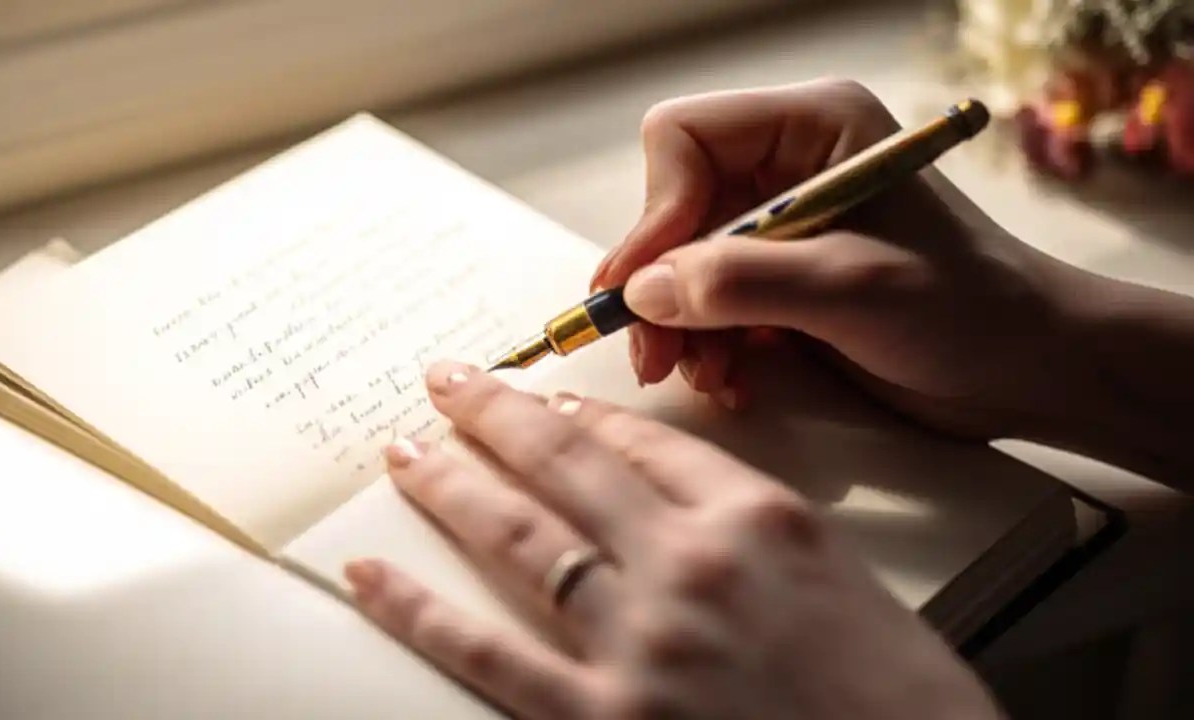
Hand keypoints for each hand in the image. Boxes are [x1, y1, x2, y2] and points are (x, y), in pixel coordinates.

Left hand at [343, 362, 1000, 719]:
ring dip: (449, 483)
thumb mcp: (848, 586)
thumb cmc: (906, 706)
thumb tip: (683, 502)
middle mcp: (692, 564)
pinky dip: (418, 608)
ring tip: (404, 449)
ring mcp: (641, 642)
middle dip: (496, 412)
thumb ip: (759, 533)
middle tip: (448, 380)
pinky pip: (486, 652)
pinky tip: (372, 573)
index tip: (545, 396)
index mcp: (763, 519)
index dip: (582, 412)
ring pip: (517, 536)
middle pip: (568, 461)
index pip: (648, 441)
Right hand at [592, 79, 1095, 440]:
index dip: (655, 214)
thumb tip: (644, 292)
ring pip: (683, 262)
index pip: (685, 140)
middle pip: (674, 208)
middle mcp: (790, 165)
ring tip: (702, 378)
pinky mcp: (787, 278)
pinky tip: (731, 381)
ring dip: (680, 326)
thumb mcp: (853, 291)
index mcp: (813, 128)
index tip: (645, 290)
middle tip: (653, 357)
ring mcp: (787, 224)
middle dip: (660, 286)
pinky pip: (712, 301)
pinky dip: (709, 345)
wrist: (1031, 369)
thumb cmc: (969, 311)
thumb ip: (742, 283)